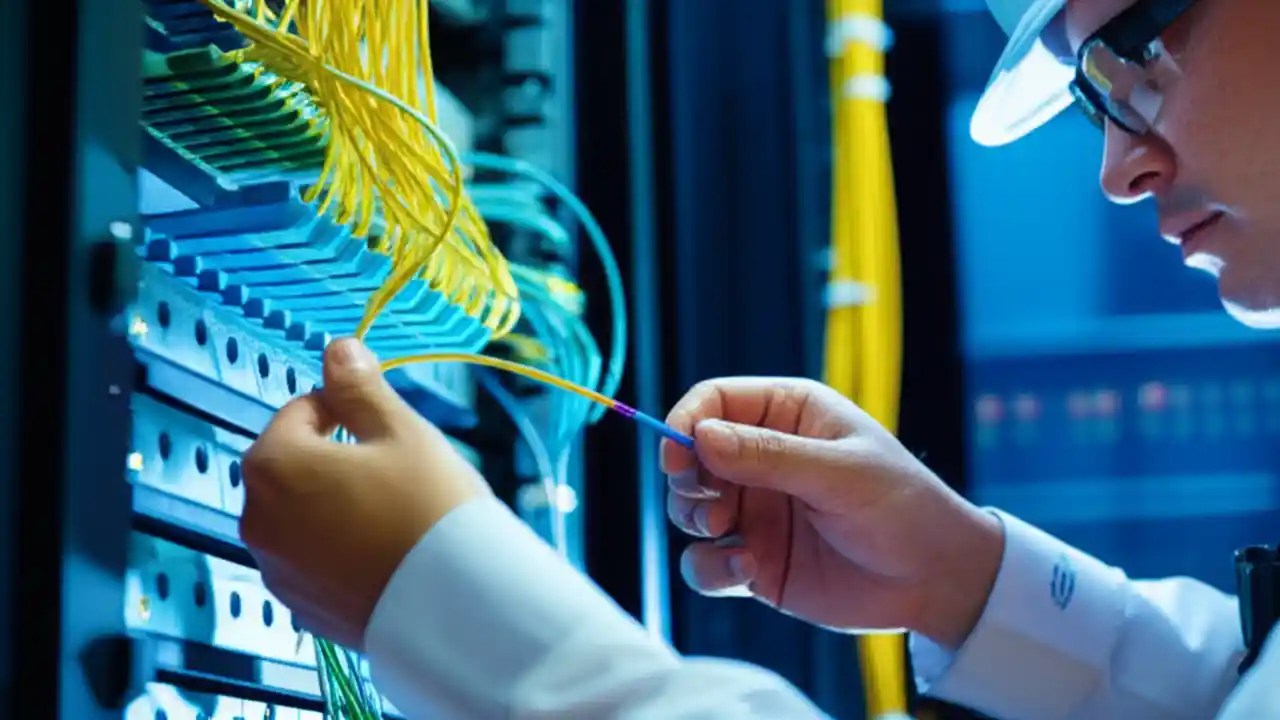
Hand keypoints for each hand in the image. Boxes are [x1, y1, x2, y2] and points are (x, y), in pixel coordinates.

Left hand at [239, 339, 488, 648]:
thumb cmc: (429, 508)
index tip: (381, 421)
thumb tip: (338, 349)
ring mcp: (275, 567)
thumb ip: (359, 388)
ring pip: (299, 514)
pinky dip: (336, 548)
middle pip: (291, 465)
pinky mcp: (298, 605)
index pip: (299, 411)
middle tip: (391, 467)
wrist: (452, 605)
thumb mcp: (401, 431)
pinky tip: (382, 551)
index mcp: (274, 464)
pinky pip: (311, 559)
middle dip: (331, 457)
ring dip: (331, 504)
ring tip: (390, 513)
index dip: (342, 408)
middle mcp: (258, 518)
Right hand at [662, 377, 1002, 648]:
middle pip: (690, 457)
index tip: (676, 457)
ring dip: (694, 521)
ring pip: (688, 509)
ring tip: (729, 534)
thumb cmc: (902, 507)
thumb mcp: (840, 474)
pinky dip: (710, 568)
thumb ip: (768, 457)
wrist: (935, 580)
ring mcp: (755, 510)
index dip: (685, 423)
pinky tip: (747, 571)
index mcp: (787, 415)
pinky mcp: (753, 560)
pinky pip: (704, 562)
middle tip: (715, 507)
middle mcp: (761, 458)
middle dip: (688, 481)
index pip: (714, 401)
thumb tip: (699, 436)